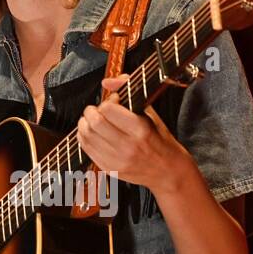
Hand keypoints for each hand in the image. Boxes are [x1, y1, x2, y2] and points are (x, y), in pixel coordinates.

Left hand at [77, 74, 191, 194]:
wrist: (168, 172)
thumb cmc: (161, 141)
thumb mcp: (152, 114)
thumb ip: (130, 92)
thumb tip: (108, 82)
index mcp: (140, 130)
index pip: (109, 109)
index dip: (107, 101)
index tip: (113, 101)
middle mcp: (128, 147)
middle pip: (95, 123)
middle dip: (91, 111)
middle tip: (97, 110)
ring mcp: (117, 160)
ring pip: (87, 136)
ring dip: (85, 123)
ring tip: (92, 120)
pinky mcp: (110, 170)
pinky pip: (87, 150)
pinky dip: (84, 137)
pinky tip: (91, 133)